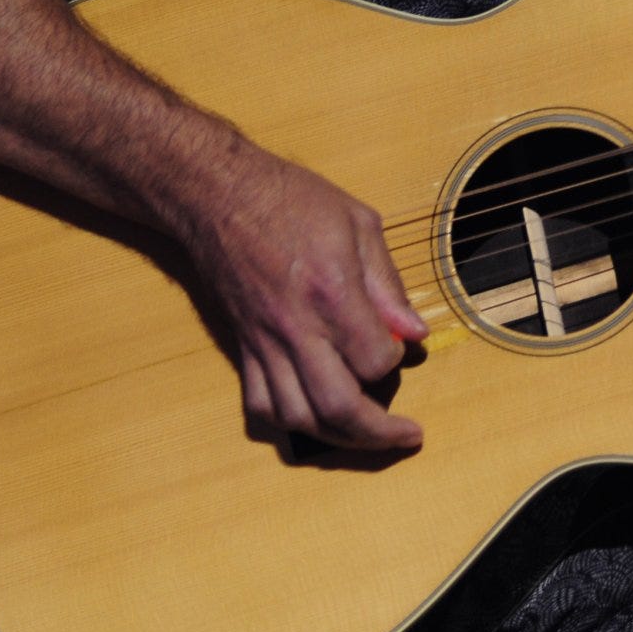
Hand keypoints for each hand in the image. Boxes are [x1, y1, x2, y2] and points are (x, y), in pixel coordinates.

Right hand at [181, 152, 428, 450]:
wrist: (219, 194)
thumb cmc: (291, 199)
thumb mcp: (358, 223)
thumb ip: (387, 284)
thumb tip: (414, 332)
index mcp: (331, 291)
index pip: (373, 360)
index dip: (394, 361)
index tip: (399, 345)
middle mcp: (295, 326)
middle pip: (336, 406)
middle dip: (376, 432)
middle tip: (403, 435)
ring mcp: (264, 342)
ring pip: (296, 417)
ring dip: (336, 437)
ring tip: (365, 431)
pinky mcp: (243, 348)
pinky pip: (260, 405)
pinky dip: (290, 422)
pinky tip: (314, 415)